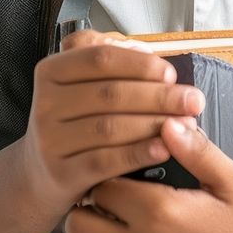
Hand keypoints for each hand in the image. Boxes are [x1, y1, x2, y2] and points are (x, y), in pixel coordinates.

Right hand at [16, 31, 204, 220]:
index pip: (101, 58)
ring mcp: (49, 139)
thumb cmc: (76, 121)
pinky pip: (105, 161)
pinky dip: (139, 153)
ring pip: (110, 127)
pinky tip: (164, 149)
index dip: (140, 64)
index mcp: (52, 70)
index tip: (171, 73)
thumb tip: (154, 62)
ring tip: (186, 125)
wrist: (39, 174)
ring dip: (154, 124)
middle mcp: (45, 102)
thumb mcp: (83, 85)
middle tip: (193, 101)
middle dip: (159, 96)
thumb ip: (115, 65)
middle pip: (111, 93)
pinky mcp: (60, 173)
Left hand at [64, 117, 232, 232]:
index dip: (104, 170)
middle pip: (79, 224)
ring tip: (110, 220)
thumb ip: (193, 149)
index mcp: (160, 213)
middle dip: (87, 204)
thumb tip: (166, 122)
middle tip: (106, 191)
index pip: (101, 185)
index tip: (117, 164)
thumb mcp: (229, 177)